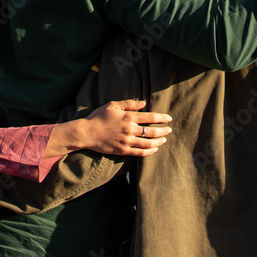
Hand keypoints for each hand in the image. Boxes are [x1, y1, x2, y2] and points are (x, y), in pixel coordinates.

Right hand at [52, 100, 172, 157]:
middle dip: (164, 131)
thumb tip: (144, 103)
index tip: (169, 118)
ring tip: (164, 140)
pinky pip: (140, 153)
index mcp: (129, 117)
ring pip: (148, 143)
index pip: (151, 117)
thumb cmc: (99, 117)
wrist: (87, 133)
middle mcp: (130, 130)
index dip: (162, 118)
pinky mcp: (123, 151)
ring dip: (159, 142)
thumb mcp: (113, 105)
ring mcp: (127, 141)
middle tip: (169, 130)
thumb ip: (129, 104)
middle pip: (153, 131)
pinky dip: (149, 152)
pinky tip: (154, 149)